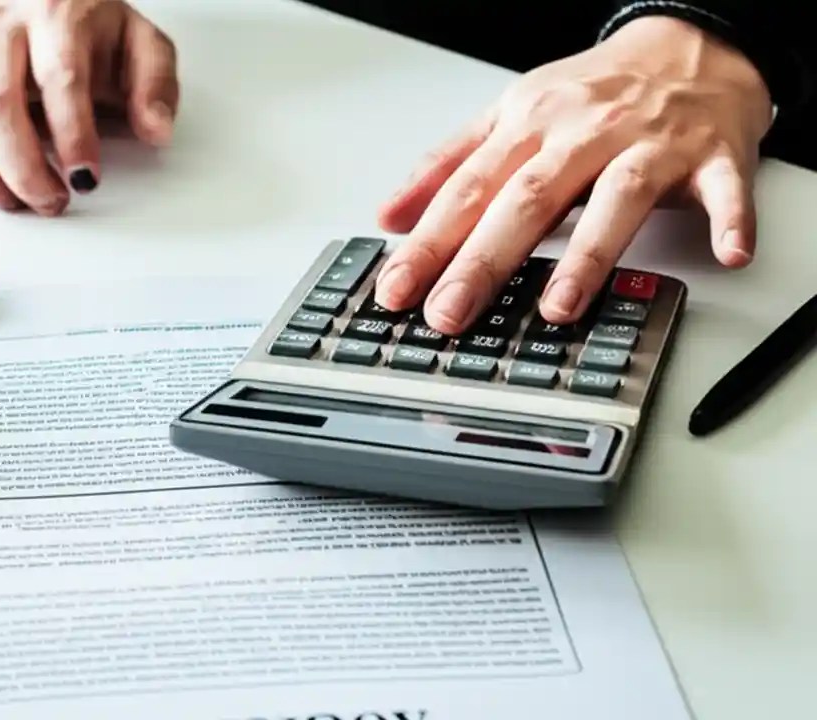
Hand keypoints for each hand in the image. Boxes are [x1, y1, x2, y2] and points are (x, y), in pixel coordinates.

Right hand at [0, 0, 177, 215]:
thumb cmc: (87, 21)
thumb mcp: (139, 40)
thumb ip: (155, 83)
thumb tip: (156, 128)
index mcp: (54, 14)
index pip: (60, 82)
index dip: (73, 139)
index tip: (86, 178)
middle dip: (23, 171)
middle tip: (51, 200)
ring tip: (14, 200)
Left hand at [374, 16, 773, 334]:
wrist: (687, 46)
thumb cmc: (592, 93)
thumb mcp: (507, 118)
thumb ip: (447, 167)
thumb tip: (389, 214)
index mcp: (528, 127)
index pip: (467, 190)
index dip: (428, 242)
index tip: (395, 288)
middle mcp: (583, 135)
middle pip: (527, 200)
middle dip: (483, 261)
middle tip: (448, 312)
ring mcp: (648, 145)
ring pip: (616, 198)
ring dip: (589, 255)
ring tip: (558, 307)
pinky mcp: (712, 157)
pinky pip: (723, 190)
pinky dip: (730, 220)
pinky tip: (727, 254)